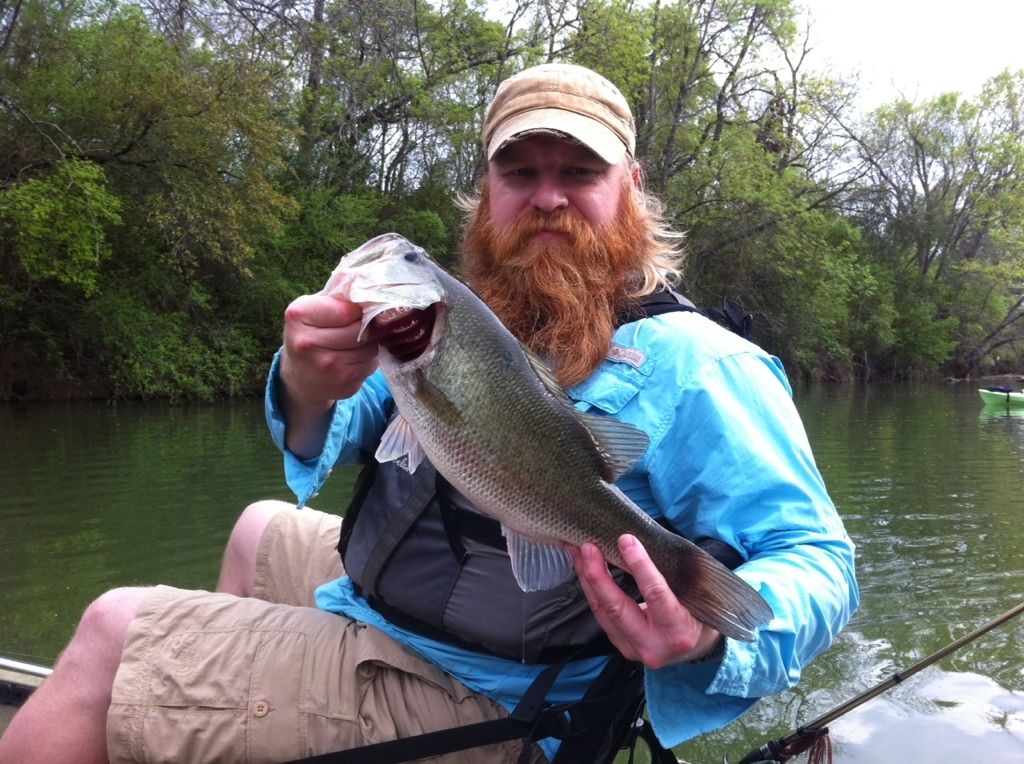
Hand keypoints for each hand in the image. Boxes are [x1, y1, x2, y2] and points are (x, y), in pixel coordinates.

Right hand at [279, 293, 377, 456]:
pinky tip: (354, 358)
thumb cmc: (310, 333)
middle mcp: (308, 343)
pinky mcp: (342, 384)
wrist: (301, 378)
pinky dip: (369, 360)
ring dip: (370, 343)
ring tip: (357, 342)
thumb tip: (361, 276)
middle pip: (360, 329)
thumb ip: (336, 293)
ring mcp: (326, 367)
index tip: (359, 309)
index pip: (345, 309)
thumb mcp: (313, 308)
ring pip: (370, 347)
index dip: (359, 308)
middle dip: (367, 326)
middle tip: (362, 325)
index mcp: (298, 316)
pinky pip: (370, 365)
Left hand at [571, 534, 722, 668]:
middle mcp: (653, 647)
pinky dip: (591, 589)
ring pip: (602, 612)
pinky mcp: (620, 646)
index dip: (640, 566)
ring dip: (588, 579)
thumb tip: (638, 541)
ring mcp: (633, 649)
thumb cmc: (697, 611)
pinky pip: (601, 615)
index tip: (626, 540)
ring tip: (578, 551)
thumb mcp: (694, 594)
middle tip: (588, 547)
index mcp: (678, 632)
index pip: (655, 595)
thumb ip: (669, 575)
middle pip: (617, 609)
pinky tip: (585, 569)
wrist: (696, 646)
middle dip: (598, 576)